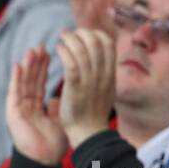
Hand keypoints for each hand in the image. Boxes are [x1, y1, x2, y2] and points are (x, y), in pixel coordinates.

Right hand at [5, 47, 67, 166]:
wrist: (45, 160)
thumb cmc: (53, 144)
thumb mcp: (59, 119)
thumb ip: (57, 107)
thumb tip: (57, 97)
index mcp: (37, 107)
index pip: (39, 83)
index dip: (44, 68)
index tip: (49, 52)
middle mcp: (26, 106)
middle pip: (31, 80)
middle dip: (36, 63)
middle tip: (41, 46)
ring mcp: (18, 109)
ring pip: (23, 84)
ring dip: (27, 67)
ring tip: (32, 50)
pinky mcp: (13, 113)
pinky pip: (14, 93)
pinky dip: (16, 79)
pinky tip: (18, 66)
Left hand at [56, 29, 116, 149]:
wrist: (89, 134)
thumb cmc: (94, 114)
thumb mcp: (106, 90)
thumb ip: (104, 74)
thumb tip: (101, 60)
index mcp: (111, 74)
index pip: (108, 44)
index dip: (96, 34)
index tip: (85, 34)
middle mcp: (102, 75)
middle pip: (96, 43)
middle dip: (82, 33)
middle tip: (70, 33)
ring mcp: (90, 81)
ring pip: (83, 50)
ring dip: (71, 39)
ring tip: (62, 37)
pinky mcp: (76, 88)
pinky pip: (71, 64)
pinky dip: (65, 52)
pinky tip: (58, 49)